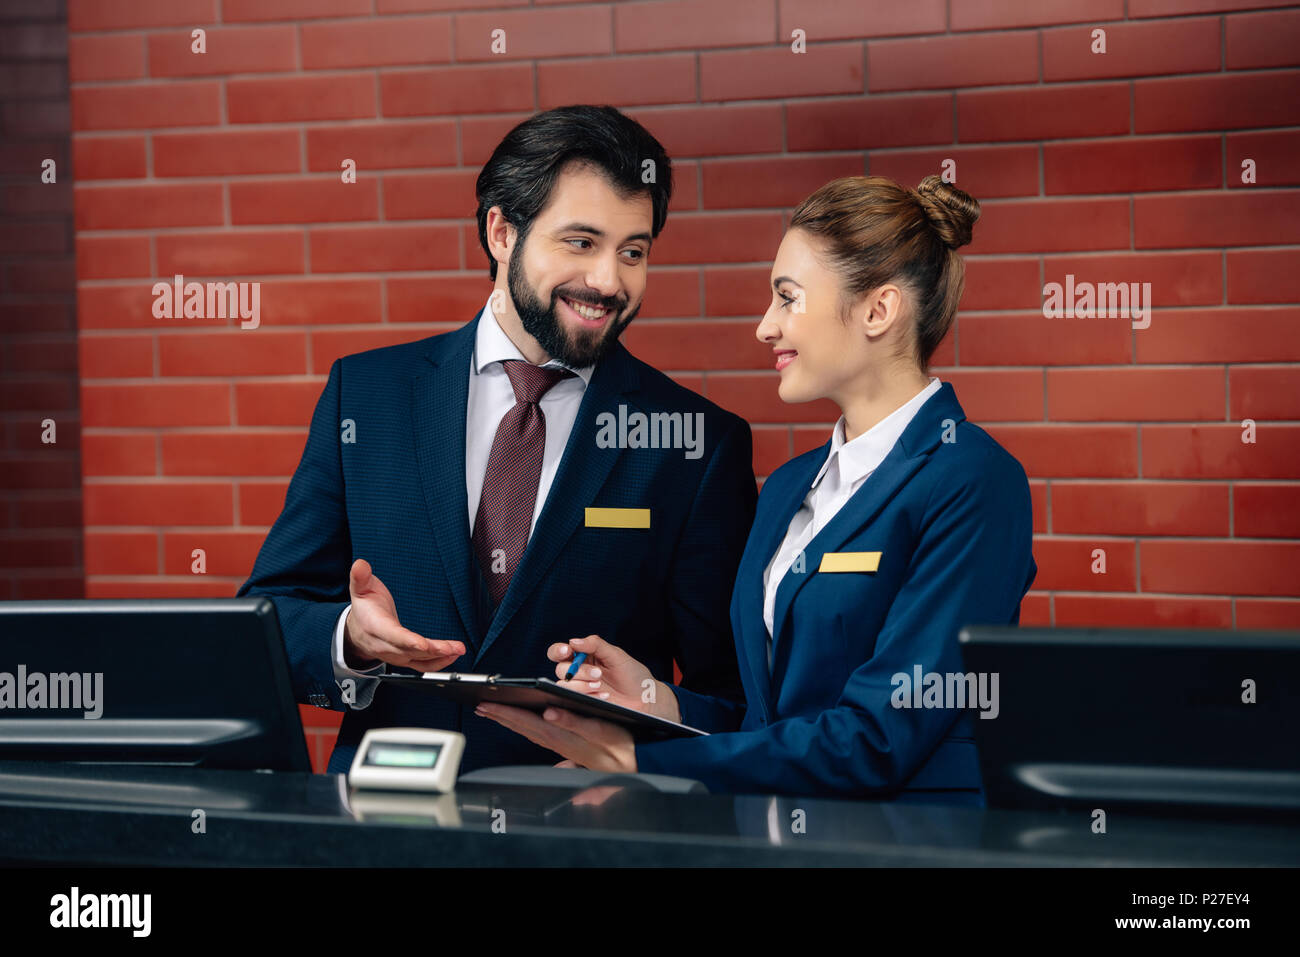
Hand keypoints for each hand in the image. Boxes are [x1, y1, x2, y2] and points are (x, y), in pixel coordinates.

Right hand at [343, 558, 464, 671]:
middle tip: (454, 648)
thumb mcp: (360, 589)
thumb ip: (360, 577)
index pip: (393, 636)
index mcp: (375, 627)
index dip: (408, 641)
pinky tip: (452, 656)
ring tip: (458, 650)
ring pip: (419, 660)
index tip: (423, 644)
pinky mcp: (404, 659)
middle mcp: (385, 645)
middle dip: (433, 651)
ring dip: (440, 657)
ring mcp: (395, 655)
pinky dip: (437, 663)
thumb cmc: (365, 607)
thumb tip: (359, 564)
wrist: (357, 631)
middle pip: (410, 651)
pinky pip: (421, 665)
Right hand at [475, 703, 636, 773]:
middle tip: (484, 705)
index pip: (532, 731)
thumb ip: (572, 764)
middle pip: (533, 730)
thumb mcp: (592, 760)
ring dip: (527, 720)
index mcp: (567, 747)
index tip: (487, 710)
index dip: (508, 721)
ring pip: (552, 730)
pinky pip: (583, 727)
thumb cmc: (620, 756)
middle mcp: (571, 747)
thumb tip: (557, 768)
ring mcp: (587, 742)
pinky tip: (550, 711)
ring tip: (506, 708)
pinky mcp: (606, 735)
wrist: (649, 762)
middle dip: (506, 718)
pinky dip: (566, 720)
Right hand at [549, 634, 679, 721]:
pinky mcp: (583, 702)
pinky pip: (574, 699)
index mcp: (583, 656)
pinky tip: (605, 696)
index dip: (558, 651)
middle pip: (560, 669)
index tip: (567, 651)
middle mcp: (577, 671)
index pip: (560, 651)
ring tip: (600, 685)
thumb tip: (573, 641)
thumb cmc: (632, 673)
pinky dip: (589, 695)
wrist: (644, 697)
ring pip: (564, 685)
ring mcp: (580, 688)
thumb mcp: (616, 655)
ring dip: (581, 685)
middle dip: (578, 671)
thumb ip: (595, 644)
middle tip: (598, 674)